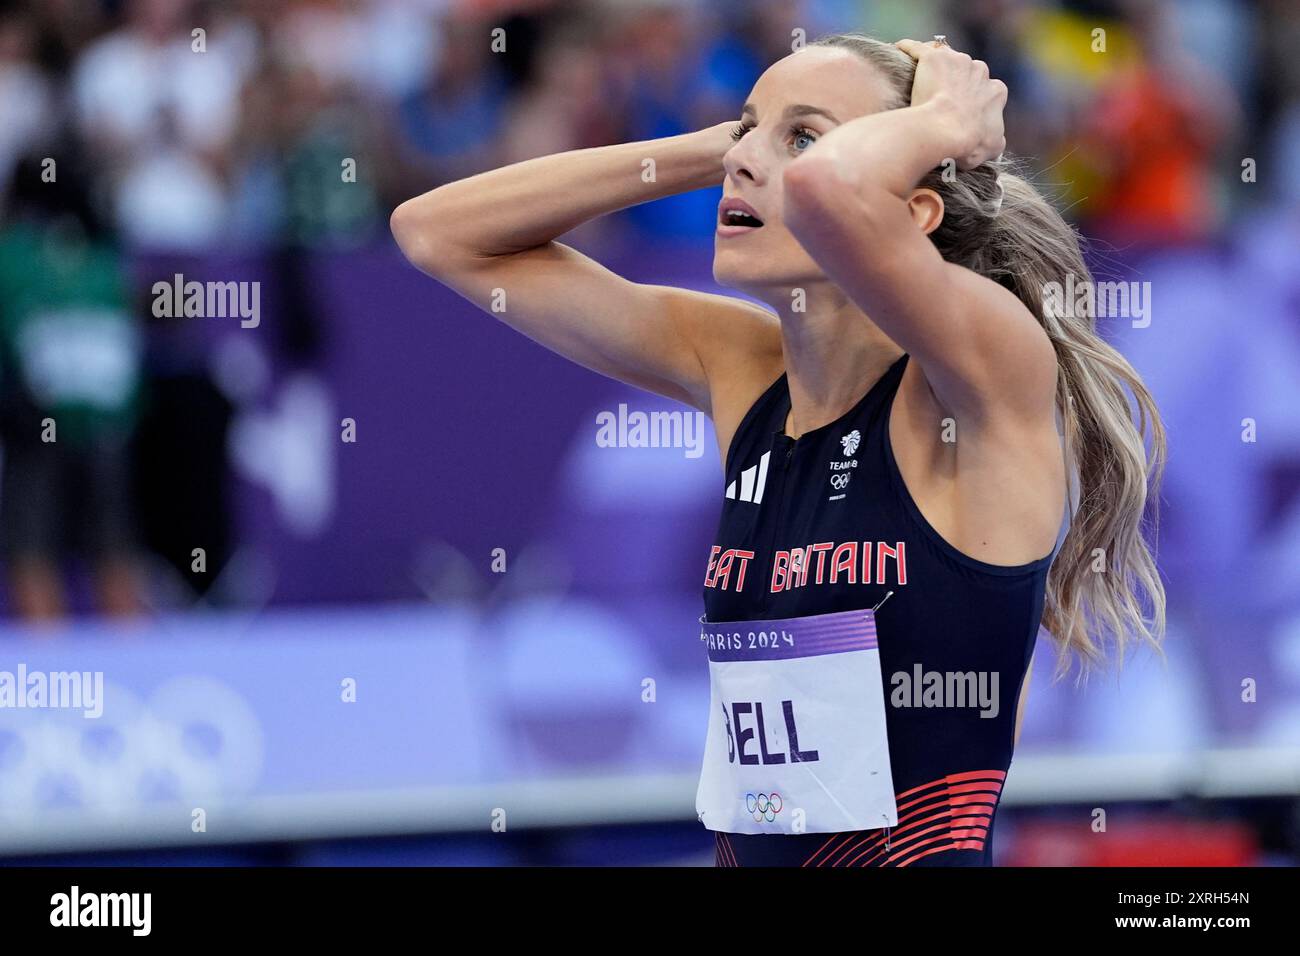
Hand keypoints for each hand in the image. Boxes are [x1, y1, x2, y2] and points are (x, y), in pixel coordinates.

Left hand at [896, 38, 1006, 169]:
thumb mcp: (992, 148)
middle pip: (966, 72)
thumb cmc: (967, 143)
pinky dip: (908, 48)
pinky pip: (917, 48)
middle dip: (954, 82)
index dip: (971, 100)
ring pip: (945, 58)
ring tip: (917, 80)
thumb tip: (995, 141)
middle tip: (937, 99)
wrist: (945, 130)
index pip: (984, 90)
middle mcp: (980, 70)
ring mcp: (957, 60)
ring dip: (935, 68)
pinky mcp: (933, 58)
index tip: (958, 111)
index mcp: (995, 91)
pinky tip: (899, 51)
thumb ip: (996, 140)